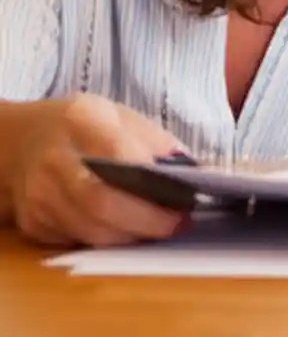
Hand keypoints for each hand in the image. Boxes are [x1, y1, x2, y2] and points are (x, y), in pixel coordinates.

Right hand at [10, 94, 189, 246]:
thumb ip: (158, 143)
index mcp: (81, 121)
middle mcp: (54, 160)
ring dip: (133, 235)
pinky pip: (80, 241)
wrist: (21, 141)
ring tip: (159, 227)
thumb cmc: (84, 127)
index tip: (187, 200)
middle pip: (102, 203)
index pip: (120, 156)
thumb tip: (197, 176)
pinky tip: (128, 228)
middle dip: (148, 221)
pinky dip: (111, 239)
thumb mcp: (121, 116)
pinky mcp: (33, 223)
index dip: (155, 184)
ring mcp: (38, 196)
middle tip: (177, 224)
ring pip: (92, 231)